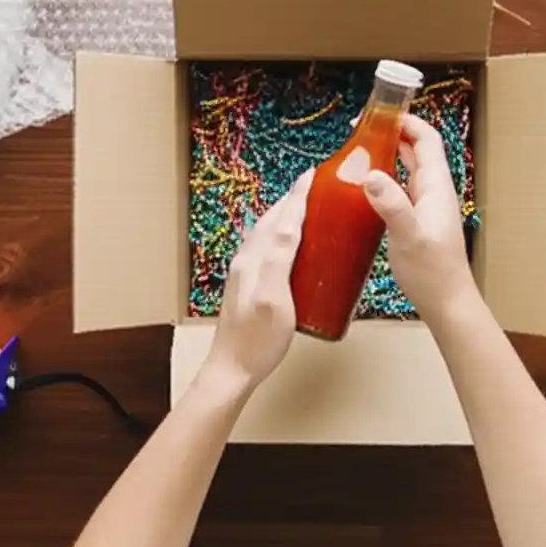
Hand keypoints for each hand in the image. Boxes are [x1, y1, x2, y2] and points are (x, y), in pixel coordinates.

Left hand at [202, 170, 312, 392]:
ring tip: (304, 210)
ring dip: (284, 218)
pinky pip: (265, 250)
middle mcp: (247, 262)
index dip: (297, 196)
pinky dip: (280, 238)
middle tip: (313, 188)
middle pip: (270, 222)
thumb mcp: (274, 298)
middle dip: (291, 201)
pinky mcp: (247, 287)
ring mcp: (244, 275)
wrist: (231, 370)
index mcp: (255, 260)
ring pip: (265, 235)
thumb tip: (288, 223)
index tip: (312, 175)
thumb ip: (279, 260)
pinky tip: (290, 248)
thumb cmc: (257, 341)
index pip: (281, 220)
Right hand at [363, 114, 478, 323]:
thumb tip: (371, 175)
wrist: (447, 304)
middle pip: (416, 150)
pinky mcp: (417, 221)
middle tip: (360, 131)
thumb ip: (392, 205)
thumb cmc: (432, 273)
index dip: (406, 121)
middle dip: (392, 134)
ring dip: (387, 156)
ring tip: (359, 153)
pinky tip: (365, 189)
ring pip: (408, 170)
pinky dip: (385, 180)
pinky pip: (401, 190)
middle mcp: (433, 192)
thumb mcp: (408, 237)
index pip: (426, 140)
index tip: (378, 114)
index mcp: (436, 188)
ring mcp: (426, 207)